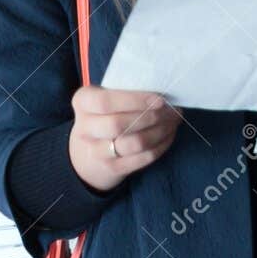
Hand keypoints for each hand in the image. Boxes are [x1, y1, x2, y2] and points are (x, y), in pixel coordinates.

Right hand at [68, 86, 182, 191]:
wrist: (90, 151)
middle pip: (117, 124)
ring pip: (133, 143)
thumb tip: (166, 90)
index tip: (160, 100)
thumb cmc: (108, 114)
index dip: (134, 101)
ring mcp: (96, 151)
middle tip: (172, 111)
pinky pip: (143, 158)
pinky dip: (161, 145)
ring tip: (173, 121)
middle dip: (151, 117)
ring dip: (160, 131)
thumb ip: (129, 91)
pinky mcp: (113, 167)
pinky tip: (168, 135)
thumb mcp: (109, 97)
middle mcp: (84, 128)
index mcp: (83, 102)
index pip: (104, 101)